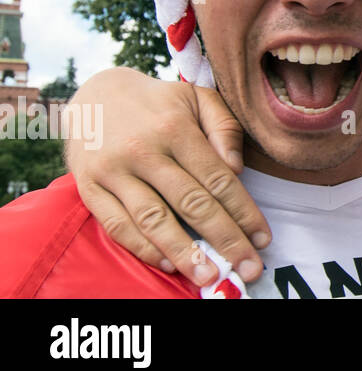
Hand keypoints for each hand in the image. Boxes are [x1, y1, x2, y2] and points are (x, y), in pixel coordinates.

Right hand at [65, 67, 269, 285]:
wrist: (93, 95)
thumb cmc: (157, 102)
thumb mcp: (197, 98)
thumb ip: (224, 128)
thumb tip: (237, 169)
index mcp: (176, 129)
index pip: (217, 179)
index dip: (243, 212)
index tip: (262, 239)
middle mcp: (144, 151)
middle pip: (192, 204)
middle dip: (224, 240)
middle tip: (246, 269)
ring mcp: (114, 172)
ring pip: (154, 219)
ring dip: (185, 253)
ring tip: (209, 276)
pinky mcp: (90, 188)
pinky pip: (117, 225)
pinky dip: (143, 248)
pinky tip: (168, 263)